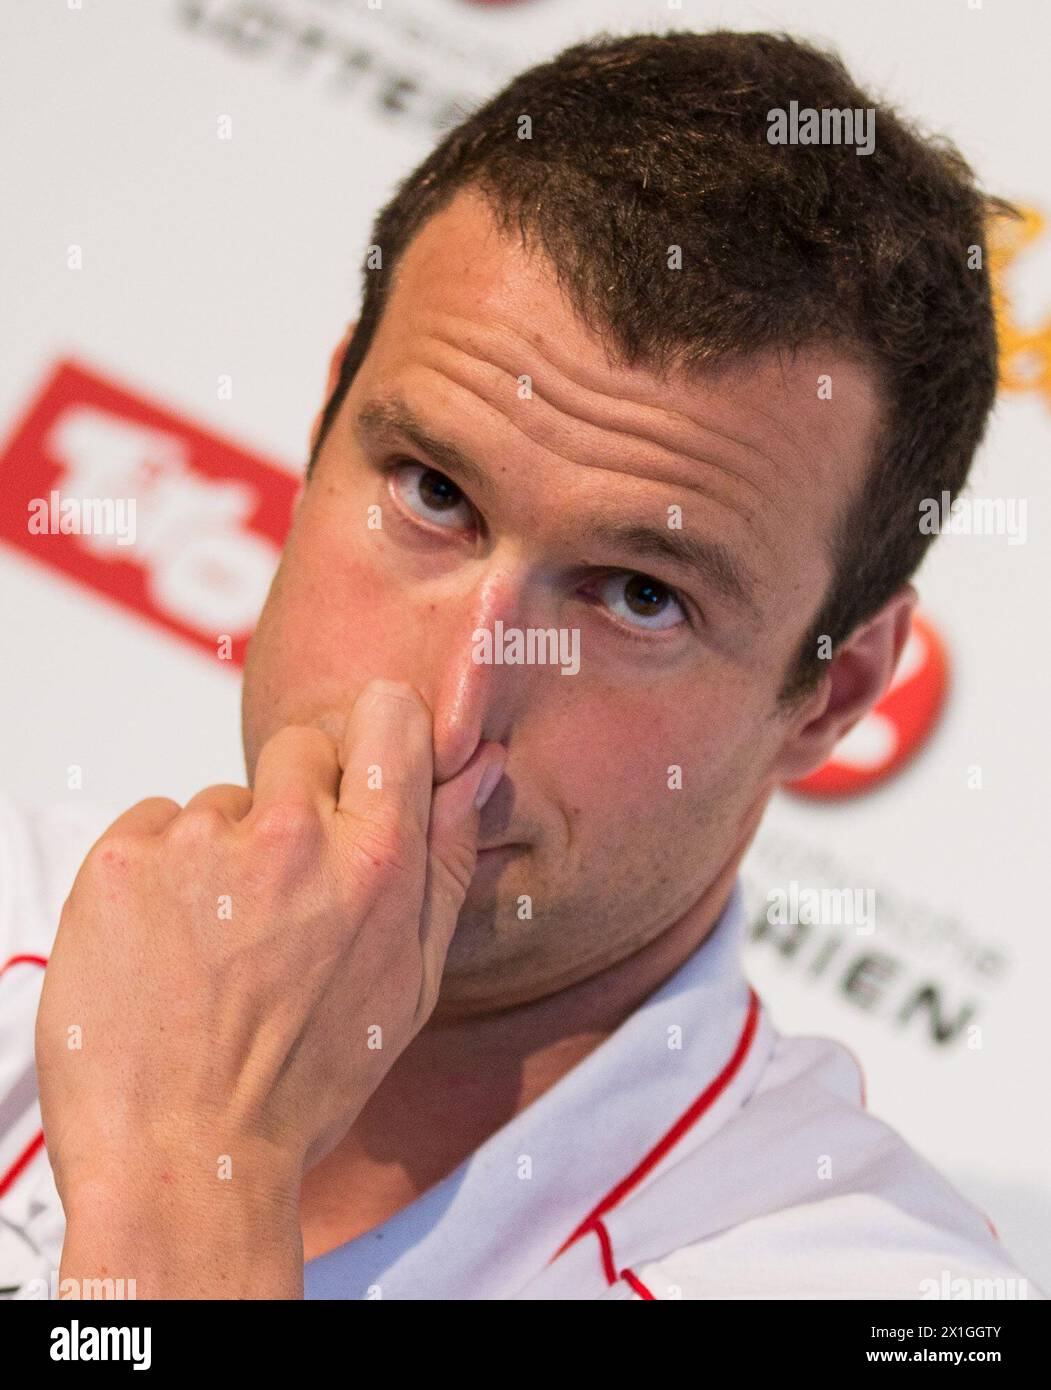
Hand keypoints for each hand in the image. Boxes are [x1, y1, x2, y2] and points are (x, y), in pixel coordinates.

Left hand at [35, 679, 504, 1292]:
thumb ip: (447, 863)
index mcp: (376, 862)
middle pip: (301, 747)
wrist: (183, 1159)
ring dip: (224, 852)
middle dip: (298, 800)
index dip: (375, 735)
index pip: (386, 715)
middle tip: (281, 892)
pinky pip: (153, 824)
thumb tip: (475, 771)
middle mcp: (292, 836)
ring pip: (223, 799)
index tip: (360, 768)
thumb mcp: (411, 983)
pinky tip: (169, 943)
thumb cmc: (302, 1083)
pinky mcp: (124, 862)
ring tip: (218, 942)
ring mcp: (200, 845)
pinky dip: (160, 871)